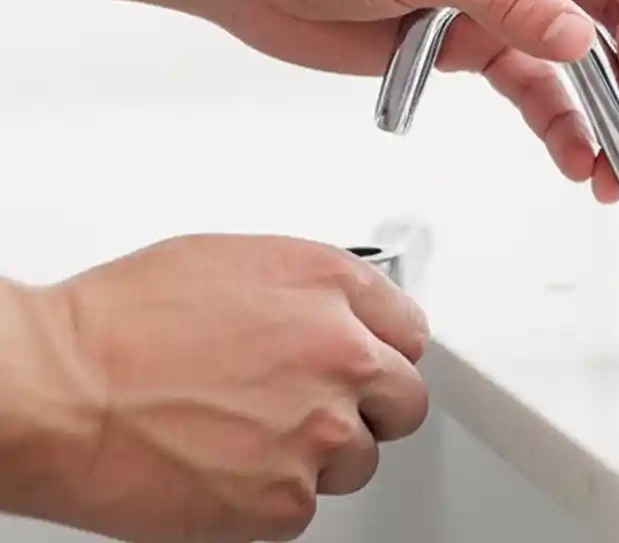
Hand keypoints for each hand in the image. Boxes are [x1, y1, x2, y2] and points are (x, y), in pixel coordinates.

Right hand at [0, 235, 428, 542]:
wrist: (56, 391)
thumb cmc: (117, 324)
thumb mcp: (230, 264)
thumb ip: (304, 294)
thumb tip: (329, 317)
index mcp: (330, 286)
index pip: (409, 331)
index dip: (383, 353)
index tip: (369, 366)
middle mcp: (343, 355)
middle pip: (404, 400)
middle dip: (368, 409)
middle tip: (314, 411)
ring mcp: (322, 430)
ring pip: (358, 460)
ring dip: (317, 457)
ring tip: (246, 438)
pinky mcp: (287, 498)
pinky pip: (305, 507)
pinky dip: (269, 498)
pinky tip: (223, 467)